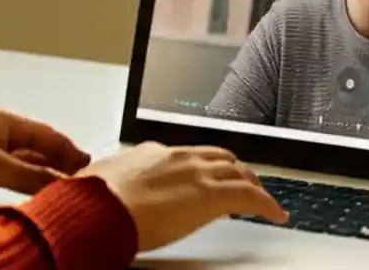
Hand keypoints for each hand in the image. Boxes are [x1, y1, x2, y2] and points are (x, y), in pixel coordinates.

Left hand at [0, 107, 89, 194]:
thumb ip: (27, 176)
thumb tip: (57, 183)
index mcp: (7, 120)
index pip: (49, 136)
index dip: (70, 151)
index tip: (86, 166)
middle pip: (36, 144)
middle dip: (57, 161)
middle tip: (75, 178)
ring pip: (20, 154)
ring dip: (38, 169)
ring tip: (54, 185)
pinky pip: (3, 161)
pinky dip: (18, 172)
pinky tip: (21, 184)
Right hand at [77, 142, 287, 251]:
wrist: (101, 207)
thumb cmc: (93, 200)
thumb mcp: (96, 184)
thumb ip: (105, 182)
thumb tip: (92, 186)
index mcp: (151, 153)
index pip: (185, 156)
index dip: (198, 168)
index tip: (201, 179)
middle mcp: (178, 156)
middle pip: (217, 157)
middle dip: (232, 169)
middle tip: (241, 183)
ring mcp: (197, 173)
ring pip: (238, 171)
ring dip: (251, 184)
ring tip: (261, 197)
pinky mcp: (213, 194)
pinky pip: (251, 196)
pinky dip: (267, 204)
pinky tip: (276, 214)